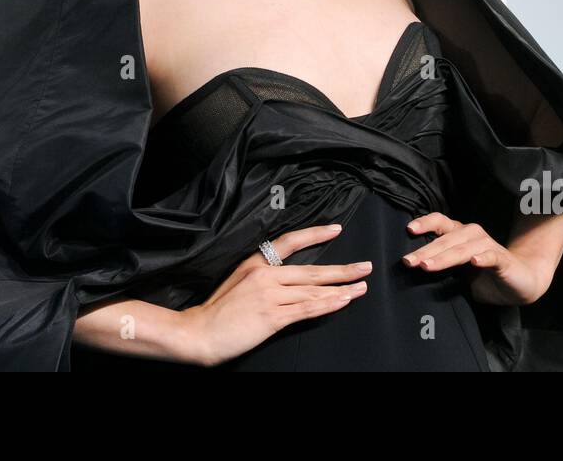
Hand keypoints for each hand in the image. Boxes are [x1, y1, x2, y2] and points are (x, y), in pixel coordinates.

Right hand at [178, 224, 370, 366]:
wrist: (197, 332)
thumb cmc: (214, 312)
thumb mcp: (236, 282)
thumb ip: (259, 277)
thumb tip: (284, 279)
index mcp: (255, 263)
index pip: (290, 242)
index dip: (315, 234)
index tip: (336, 229)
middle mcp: (265, 275)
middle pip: (312, 269)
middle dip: (342, 270)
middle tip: (365, 267)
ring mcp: (270, 296)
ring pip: (313, 289)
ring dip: (342, 289)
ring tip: (361, 287)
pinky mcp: (272, 316)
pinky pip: (306, 309)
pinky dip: (327, 304)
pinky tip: (342, 301)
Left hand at [401, 212, 548, 305]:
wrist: (521, 282)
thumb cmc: (486, 276)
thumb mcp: (459, 273)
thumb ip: (442, 268)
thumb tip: (416, 271)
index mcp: (460, 235)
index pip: (440, 223)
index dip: (424, 223)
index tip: (408, 230)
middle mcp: (472, 235)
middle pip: (445, 240)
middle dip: (424, 251)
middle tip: (408, 261)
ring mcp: (488, 246)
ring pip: (462, 249)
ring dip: (444, 257)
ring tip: (428, 266)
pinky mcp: (503, 259)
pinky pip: (491, 256)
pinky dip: (483, 258)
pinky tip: (474, 262)